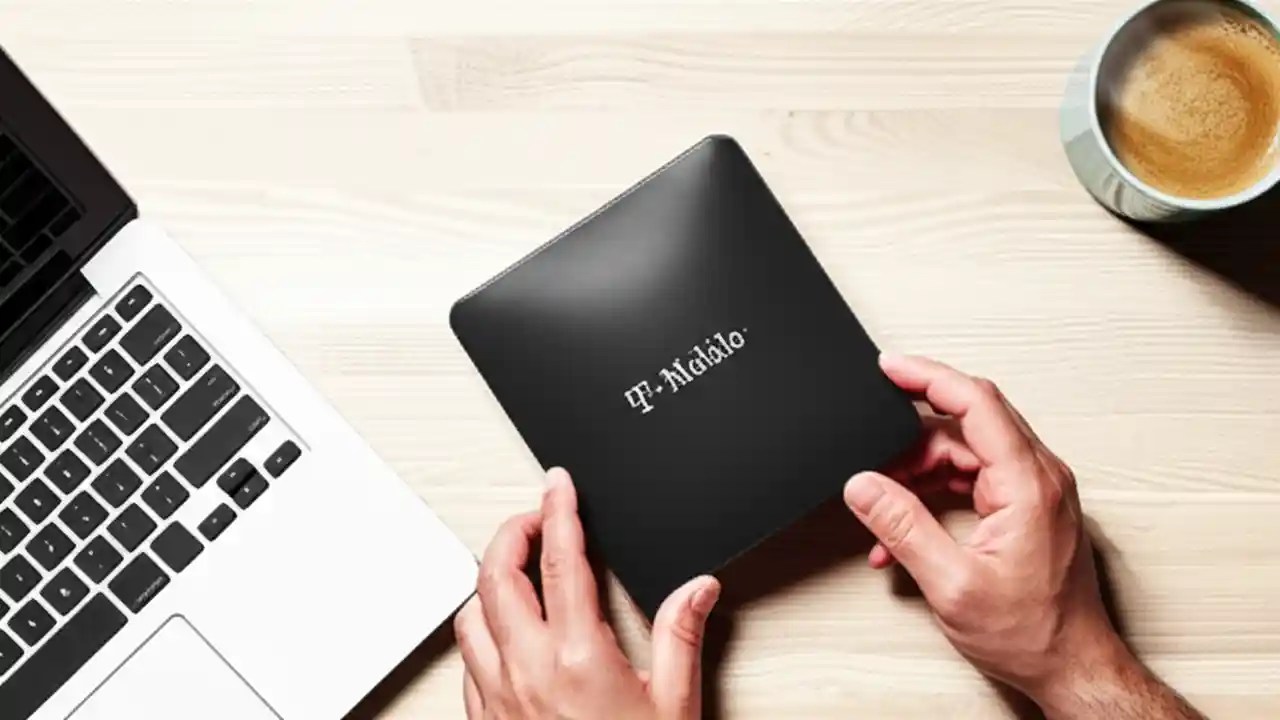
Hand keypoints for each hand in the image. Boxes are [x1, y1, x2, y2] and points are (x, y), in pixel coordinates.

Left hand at [456, 468, 720, 719]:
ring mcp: (498, 698)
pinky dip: (478, 629)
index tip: (558, 484)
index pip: (562, 561)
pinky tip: (501, 631)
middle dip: (512, 532)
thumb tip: (698, 587)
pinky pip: (466, 660)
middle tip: (535, 516)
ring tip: (517, 569)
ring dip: (489, 581)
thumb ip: (682, 638)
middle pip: (497, 574)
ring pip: (470, 614)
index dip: (559, 511)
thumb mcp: (674, 707)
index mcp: (579, 657)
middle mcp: (528, 671)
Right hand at [845, 355, 1202, 718]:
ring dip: (920, 470)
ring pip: (966, 451)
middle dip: (911, 436)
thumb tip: (864, 486)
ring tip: (886, 503)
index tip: (891, 367)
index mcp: (1028, 484)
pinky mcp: (1028, 506)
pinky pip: (976, 476)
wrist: (1072, 666)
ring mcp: (1036, 491)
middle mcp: (1039, 478)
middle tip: (872, 454)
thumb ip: (903, 528)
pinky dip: (937, 491)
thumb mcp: (952, 584)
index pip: (976, 402)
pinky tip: (908, 524)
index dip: (928, 376)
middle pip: (966, 424)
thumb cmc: (1033, 633)